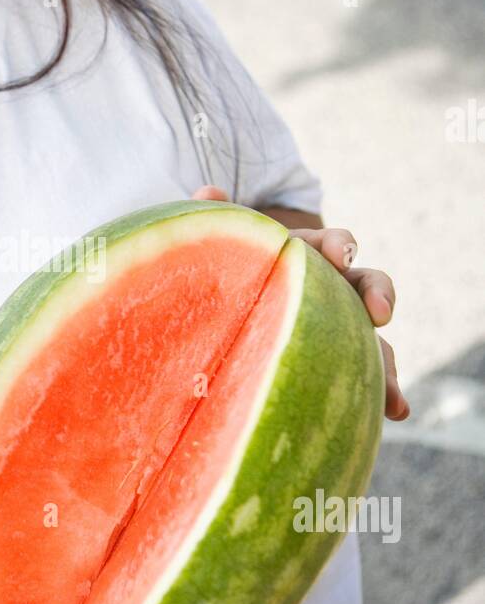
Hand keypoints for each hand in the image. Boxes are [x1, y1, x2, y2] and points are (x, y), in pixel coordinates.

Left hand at [191, 186, 409, 420]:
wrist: (232, 306)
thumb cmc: (232, 272)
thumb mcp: (224, 248)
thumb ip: (219, 220)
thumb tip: (207, 190)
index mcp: (308, 255)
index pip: (333, 244)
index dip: (339, 246)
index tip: (338, 254)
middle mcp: (333, 289)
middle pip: (366, 285)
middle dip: (378, 295)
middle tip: (379, 312)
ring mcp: (340, 327)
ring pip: (374, 338)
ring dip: (390, 360)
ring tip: (396, 392)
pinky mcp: (340, 361)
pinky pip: (365, 374)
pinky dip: (384, 391)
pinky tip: (396, 413)